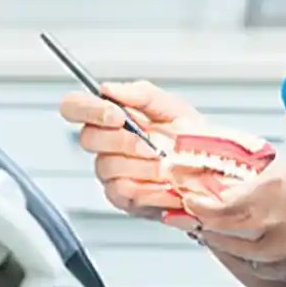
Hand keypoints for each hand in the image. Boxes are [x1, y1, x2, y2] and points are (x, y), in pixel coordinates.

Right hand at [59, 80, 208, 220]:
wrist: (210, 172)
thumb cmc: (189, 137)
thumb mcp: (172, 107)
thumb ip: (141, 94)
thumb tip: (110, 88)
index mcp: (112, 116)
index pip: (75, 107)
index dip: (89, 110)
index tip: (116, 115)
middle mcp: (105, 144)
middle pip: (88, 138)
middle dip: (124, 140)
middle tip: (152, 144)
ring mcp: (110, 172)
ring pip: (108, 167)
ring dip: (142, 166)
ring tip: (167, 165)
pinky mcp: (121, 198)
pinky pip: (124, 192)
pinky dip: (150, 188)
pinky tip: (167, 185)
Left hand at [184, 153, 285, 280]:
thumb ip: (265, 174)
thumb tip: (246, 178)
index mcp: (266, 197)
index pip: (212, 205)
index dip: (193, 202)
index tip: (184, 195)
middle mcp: (267, 229)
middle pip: (215, 230)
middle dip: (196, 220)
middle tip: (183, 213)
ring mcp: (277, 253)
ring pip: (231, 248)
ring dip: (216, 236)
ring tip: (207, 224)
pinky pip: (253, 262)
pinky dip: (240, 250)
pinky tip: (241, 240)